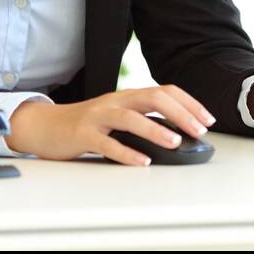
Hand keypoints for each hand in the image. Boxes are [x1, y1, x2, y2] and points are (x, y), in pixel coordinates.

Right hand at [4, 84, 215, 165]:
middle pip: (152, 97)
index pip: (164, 91)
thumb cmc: (86, 124)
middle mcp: (115, 101)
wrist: (45, 125)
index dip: (189, 103)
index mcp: (127, 96)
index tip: (207, 119)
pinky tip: (142, 162)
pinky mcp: (83, 134)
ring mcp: (98, 116)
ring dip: (155, 129)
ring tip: (175, 142)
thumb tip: (178, 131)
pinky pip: (106, 143)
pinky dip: (126, 152)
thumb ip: (142, 118)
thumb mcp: (117, 116)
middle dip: (180, 112)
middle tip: (199, 130)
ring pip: (130, 117)